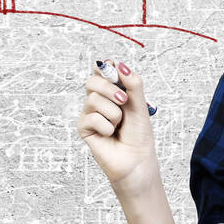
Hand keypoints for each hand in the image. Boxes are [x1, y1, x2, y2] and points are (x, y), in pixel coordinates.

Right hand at [77, 59, 158, 195]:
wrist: (136, 158)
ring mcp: (89, 113)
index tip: (114, 71)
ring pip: (93, 99)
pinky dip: (107, 127)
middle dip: (110, 89)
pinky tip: (110, 135)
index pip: (102, 70)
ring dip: (113, 113)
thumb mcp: (140, 104)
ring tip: (118, 125)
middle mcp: (98, 100)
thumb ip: (132, 83)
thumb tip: (120, 65)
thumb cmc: (139, 133)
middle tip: (123, 100)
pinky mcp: (83, 128)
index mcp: (112, 91)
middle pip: (92, 81)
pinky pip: (92, 118)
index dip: (106, 68)